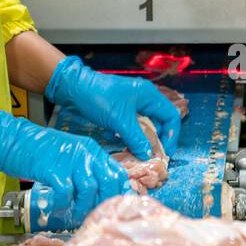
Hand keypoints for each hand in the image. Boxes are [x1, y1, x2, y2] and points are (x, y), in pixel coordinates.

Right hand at [0, 111, 129, 227]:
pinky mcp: (53, 169)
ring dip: (82, 207)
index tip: (115, 205)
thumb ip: (85, 168)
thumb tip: (97, 190)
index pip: (118, 172)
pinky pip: (66, 193)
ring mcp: (70, 161)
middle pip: (109, 182)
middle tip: (93, 213)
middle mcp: (85, 153)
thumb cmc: (38, 150)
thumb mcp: (69, 154)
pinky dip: (63, 204)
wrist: (12, 140)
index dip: (119, 191)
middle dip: (104, 201)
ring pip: (90, 190)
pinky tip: (57, 207)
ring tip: (73, 214)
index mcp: (91, 150)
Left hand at [46, 57, 180, 158]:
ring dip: (144, 140)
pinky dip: (133, 137)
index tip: (166, 152)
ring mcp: (133, 104)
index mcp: (149, 96)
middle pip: (160, 122)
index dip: (172, 135)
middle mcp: (144, 99)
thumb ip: (136, 139)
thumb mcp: (120, 121)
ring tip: (140, 154)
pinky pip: (134, 126)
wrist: (74, 89)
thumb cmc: (99, 98)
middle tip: (153, 156)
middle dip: (158, 140)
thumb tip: (148, 155)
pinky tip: (128, 146)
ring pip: (146, 126)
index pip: (171, 116)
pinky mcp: (122, 110)